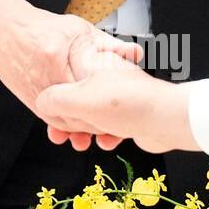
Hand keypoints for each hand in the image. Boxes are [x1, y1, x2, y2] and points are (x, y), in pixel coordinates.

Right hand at [0, 0, 142, 149]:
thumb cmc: (39, 27)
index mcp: (59, 61)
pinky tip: (81, 123)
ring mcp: (37, 94)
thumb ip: (106, 43)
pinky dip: (69, 125)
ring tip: (101, 127)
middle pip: (80, 114)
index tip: (124, 109)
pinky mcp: (30, 101)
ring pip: (67, 123)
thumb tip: (133, 53)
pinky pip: (53, 120)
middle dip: (100, 123)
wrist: (2, 30)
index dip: (110, 107)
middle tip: (118, 124)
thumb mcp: (77, 29)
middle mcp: (46, 81)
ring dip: (85, 128)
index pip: (90, 93)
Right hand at [35, 61, 196, 153]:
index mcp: (90, 65)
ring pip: (90, 112)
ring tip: (79, 143)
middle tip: (60, 135)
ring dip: (83, 130)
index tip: (47, 115)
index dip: (51, 100)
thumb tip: (41, 103)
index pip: (61, 80)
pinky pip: (107, 122)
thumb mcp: (80, 100)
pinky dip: (103, 134)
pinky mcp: (126, 110)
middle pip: (74, 98)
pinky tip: (105, 142)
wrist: (168, 119)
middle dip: (66, 120)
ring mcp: (115, 93)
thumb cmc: (126, 103)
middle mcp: (102, 75)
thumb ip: (56, 100)